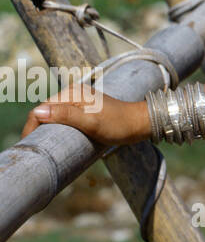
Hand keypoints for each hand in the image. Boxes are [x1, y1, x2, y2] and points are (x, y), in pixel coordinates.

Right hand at [22, 86, 147, 145]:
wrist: (139, 124)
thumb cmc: (118, 124)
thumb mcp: (91, 122)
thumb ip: (66, 116)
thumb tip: (37, 112)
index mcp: (73, 93)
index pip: (41, 108)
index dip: (31, 126)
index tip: (28, 145)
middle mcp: (73, 93)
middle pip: (46, 111)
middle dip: (36, 128)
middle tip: (34, 149)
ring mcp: (78, 101)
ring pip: (53, 115)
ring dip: (45, 129)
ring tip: (42, 146)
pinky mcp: (83, 109)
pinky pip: (63, 118)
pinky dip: (56, 128)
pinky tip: (55, 139)